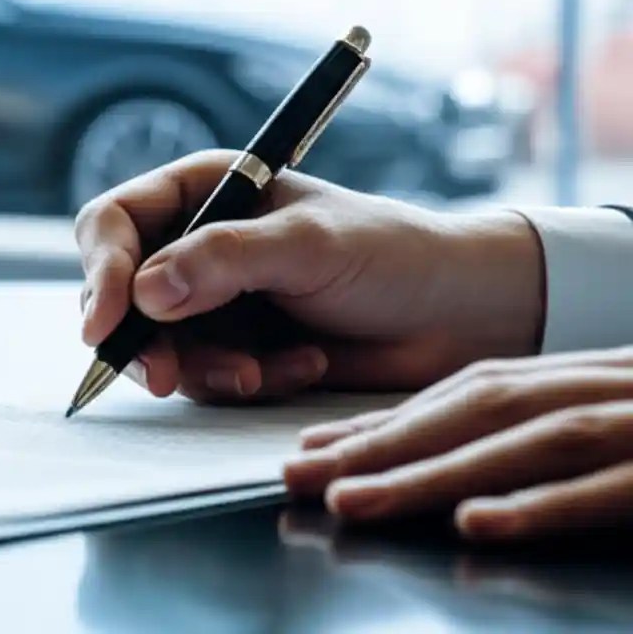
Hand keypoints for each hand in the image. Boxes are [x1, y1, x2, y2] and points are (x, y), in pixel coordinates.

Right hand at [74, 150, 543, 400]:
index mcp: (202, 191)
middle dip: (142, 338)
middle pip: (120, 292)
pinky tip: (296, 367)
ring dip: (202, 368)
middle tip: (167, 376)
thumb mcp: (309, 246)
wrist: (455, 316)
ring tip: (263, 372)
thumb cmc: (391, 256)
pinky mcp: (231, 347)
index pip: (114, 224)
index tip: (104, 323)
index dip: (101, 272)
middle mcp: (194, 242)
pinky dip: (239, 381)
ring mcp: (209, 299)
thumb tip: (145, 293)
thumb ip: (225, 260)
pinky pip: (198, 376)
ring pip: (154, 344)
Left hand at [284, 347, 632, 539]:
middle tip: (300, 476)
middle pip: (475, 413)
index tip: (312, 449)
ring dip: (431, 473)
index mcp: (575, 380)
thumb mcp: (611, 410)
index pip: (464, 397)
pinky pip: (602, 490)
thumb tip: (455, 465)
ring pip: (523, 445)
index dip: (384, 422)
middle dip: (380, 445)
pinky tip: (473, 522)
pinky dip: (536, 506)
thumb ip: (540, 424)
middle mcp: (595, 392)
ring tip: (351, 500)